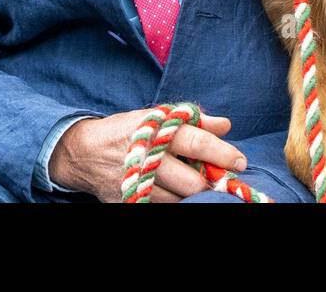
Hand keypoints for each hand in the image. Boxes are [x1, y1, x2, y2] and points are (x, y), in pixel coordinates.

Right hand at [51, 108, 247, 201]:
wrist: (84, 152)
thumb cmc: (129, 131)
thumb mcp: (157, 116)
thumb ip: (194, 120)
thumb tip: (226, 126)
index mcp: (155, 130)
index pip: (195, 142)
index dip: (222, 154)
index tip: (240, 162)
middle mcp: (145, 157)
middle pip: (190, 181)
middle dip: (210, 184)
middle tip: (221, 181)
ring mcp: (136, 183)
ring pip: (178, 200)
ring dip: (193, 196)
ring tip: (198, 186)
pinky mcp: (127, 202)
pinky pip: (161, 208)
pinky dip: (175, 203)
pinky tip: (178, 194)